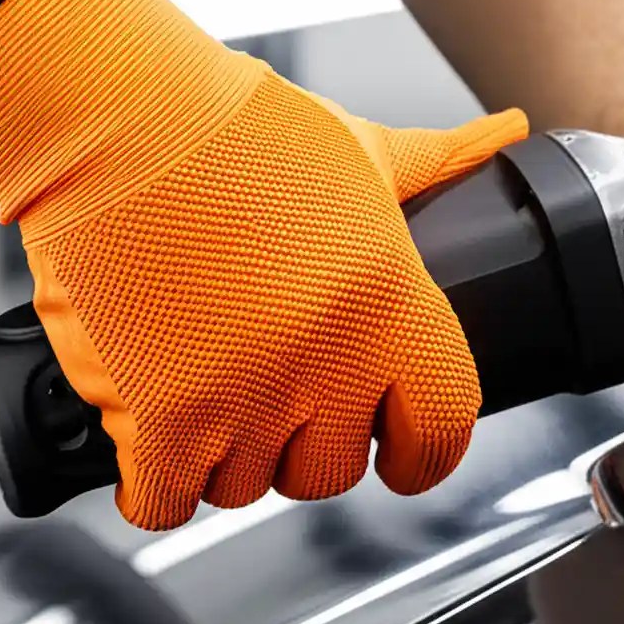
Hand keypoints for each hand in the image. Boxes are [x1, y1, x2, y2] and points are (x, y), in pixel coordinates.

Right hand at [0, 0, 526, 528]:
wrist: (118, 120)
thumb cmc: (237, 128)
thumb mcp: (359, 149)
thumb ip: (436, 162)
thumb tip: (504, 133)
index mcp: (396, 305)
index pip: (442, 428)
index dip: (421, 453)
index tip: (399, 456)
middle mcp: (332, 364)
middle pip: (331, 473)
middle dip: (299, 446)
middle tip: (268, 391)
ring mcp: (250, 398)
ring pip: (245, 488)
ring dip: (223, 456)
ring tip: (200, 384)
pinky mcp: (165, 418)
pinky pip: (166, 503)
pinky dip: (155, 485)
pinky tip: (150, 441)